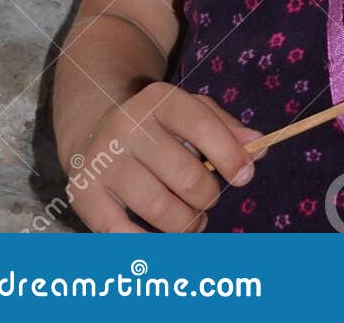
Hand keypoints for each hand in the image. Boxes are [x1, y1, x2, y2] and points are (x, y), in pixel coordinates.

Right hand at [65, 84, 262, 232]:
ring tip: (192, 223)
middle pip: (185, 175)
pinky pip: (120, 234)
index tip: (246, 176)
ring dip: (185, 225)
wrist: (93, 126)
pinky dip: (147, 245)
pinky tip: (160, 240)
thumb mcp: (190, 111)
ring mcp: (103, 161)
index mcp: (159, 100)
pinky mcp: (83, 194)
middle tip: (208, 202)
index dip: (230, 155)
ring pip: (158, 208)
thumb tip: (259, 147)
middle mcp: (127, 126)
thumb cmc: (156, 125)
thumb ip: (226, 128)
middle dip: (207, 197)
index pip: (201, 125)